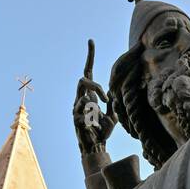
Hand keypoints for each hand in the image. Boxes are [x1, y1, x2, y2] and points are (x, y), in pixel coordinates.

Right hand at [73, 39, 116, 155]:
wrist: (96, 146)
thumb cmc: (103, 130)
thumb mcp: (113, 113)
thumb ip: (112, 100)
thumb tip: (115, 89)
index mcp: (89, 93)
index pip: (88, 71)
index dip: (90, 57)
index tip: (91, 41)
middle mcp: (80, 97)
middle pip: (83, 79)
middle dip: (96, 86)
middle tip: (107, 99)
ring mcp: (76, 107)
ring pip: (83, 96)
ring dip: (95, 107)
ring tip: (99, 119)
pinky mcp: (74, 118)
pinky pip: (82, 112)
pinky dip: (92, 119)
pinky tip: (93, 127)